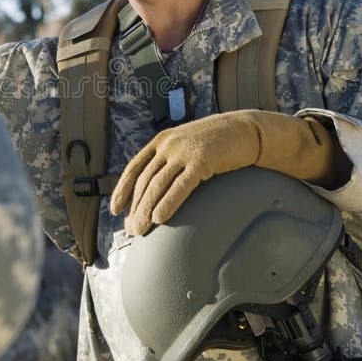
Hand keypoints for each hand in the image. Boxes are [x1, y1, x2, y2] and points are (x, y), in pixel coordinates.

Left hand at [110, 110, 336, 234]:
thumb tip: (156, 190)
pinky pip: (181, 186)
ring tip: (141, 231)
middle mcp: (168, 145)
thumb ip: (170, 163)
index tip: (115, 210)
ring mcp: (184, 151)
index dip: (122, 189)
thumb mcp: (187, 147)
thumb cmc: (216, 145)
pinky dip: (168, 203)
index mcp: (161, 142)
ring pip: (158, 185)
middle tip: (132, 230)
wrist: (246, 129)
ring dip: (147, 210)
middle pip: (145, 181)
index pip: (134, 168)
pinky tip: (160, 218)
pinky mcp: (203, 160)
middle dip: (136, 208)